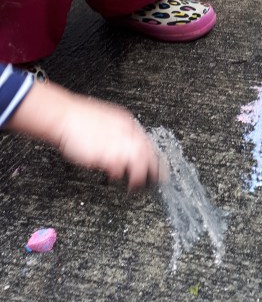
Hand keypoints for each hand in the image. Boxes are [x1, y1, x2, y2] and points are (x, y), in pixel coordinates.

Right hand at [8, 80, 162, 188]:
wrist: (64, 116)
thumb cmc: (80, 120)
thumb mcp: (108, 121)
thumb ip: (120, 133)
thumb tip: (128, 147)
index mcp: (127, 123)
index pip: (147, 144)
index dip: (154, 159)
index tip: (157, 169)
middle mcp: (126, 132)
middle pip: (147, 154)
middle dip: (152, 169)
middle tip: (152, 181)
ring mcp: (117, 143)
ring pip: (138, 162)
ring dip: (138, 175)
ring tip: (134, 184)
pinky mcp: (105, 153)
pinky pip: (119, 168)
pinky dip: (119, 174)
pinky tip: (115, 176)